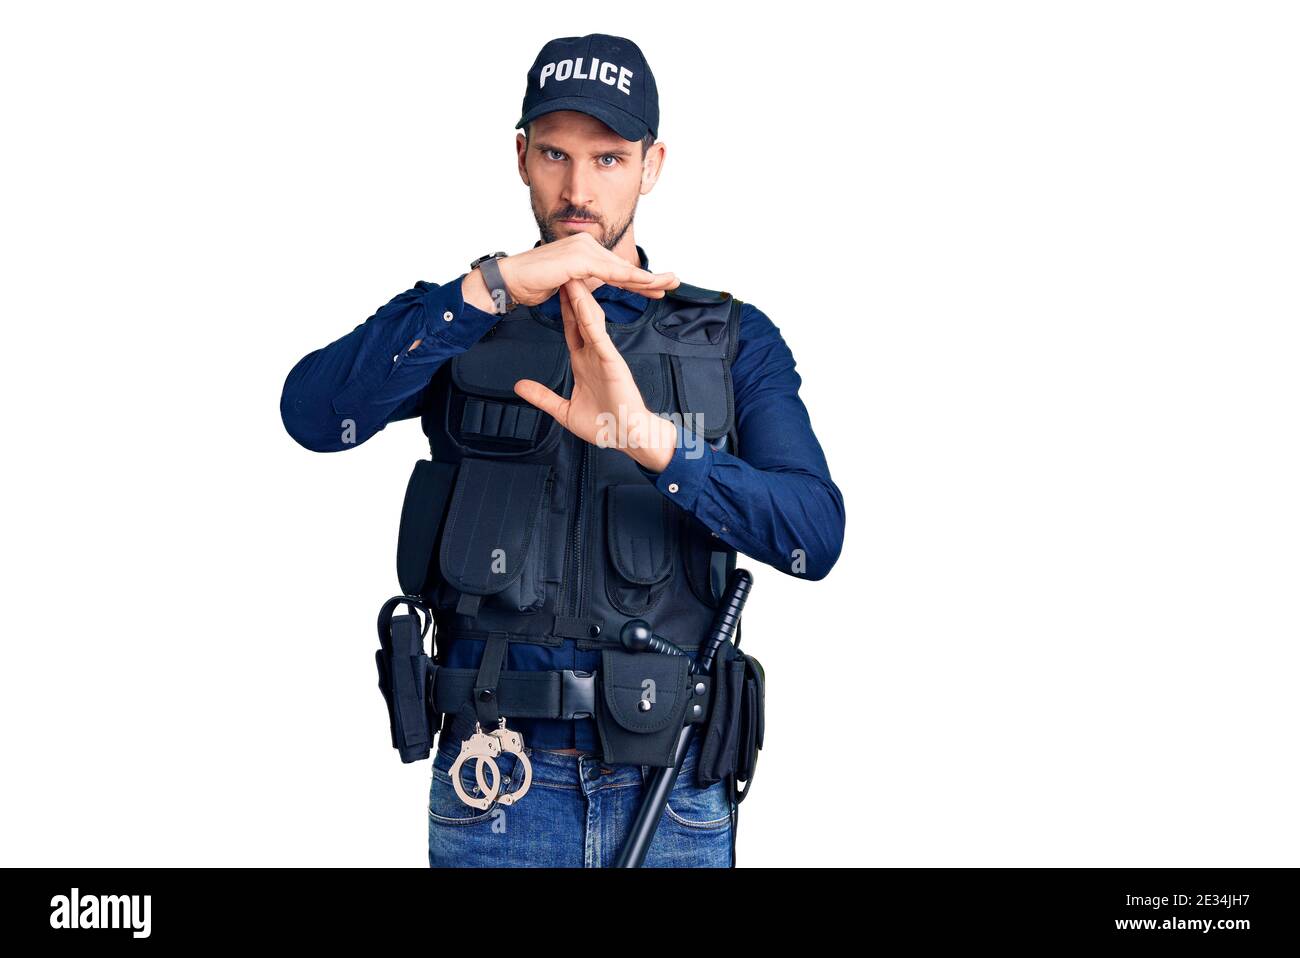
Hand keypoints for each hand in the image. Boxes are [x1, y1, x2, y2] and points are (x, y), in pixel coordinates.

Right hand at [496, 233, 678, 306]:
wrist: (509, 281)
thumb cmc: (533, 283)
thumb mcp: (568, 285)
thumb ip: (586, 282)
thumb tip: (600, 285)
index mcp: (584, 249)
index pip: (616, 268)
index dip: (639, 280)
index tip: (659, 287)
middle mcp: (585, 244)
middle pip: (623, 266)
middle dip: (649, 277)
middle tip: (674, 282)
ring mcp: (582, 248)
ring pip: (620, 268)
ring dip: (645, 278)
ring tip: (666, 285)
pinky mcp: (577, 258)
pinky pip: (607, 272)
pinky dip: (628, 279)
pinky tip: (645, 284)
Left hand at [513, 280, 677, 471]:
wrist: (628, 439)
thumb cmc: (605, 425)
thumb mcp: (564, 411)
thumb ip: (543, 397)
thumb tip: (519, 387)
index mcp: (584, 362)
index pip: (571, 329)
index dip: (562, 310)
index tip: (551, 290)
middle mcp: (594, 354)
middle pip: (580, 318)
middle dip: (571, 295)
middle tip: (562, 271)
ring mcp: (604, 356)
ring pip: (591, 322)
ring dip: (581, 300)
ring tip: (571, 277)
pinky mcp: (613, 363)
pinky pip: (600, 337)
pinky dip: (591, 320)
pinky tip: (584, 305)